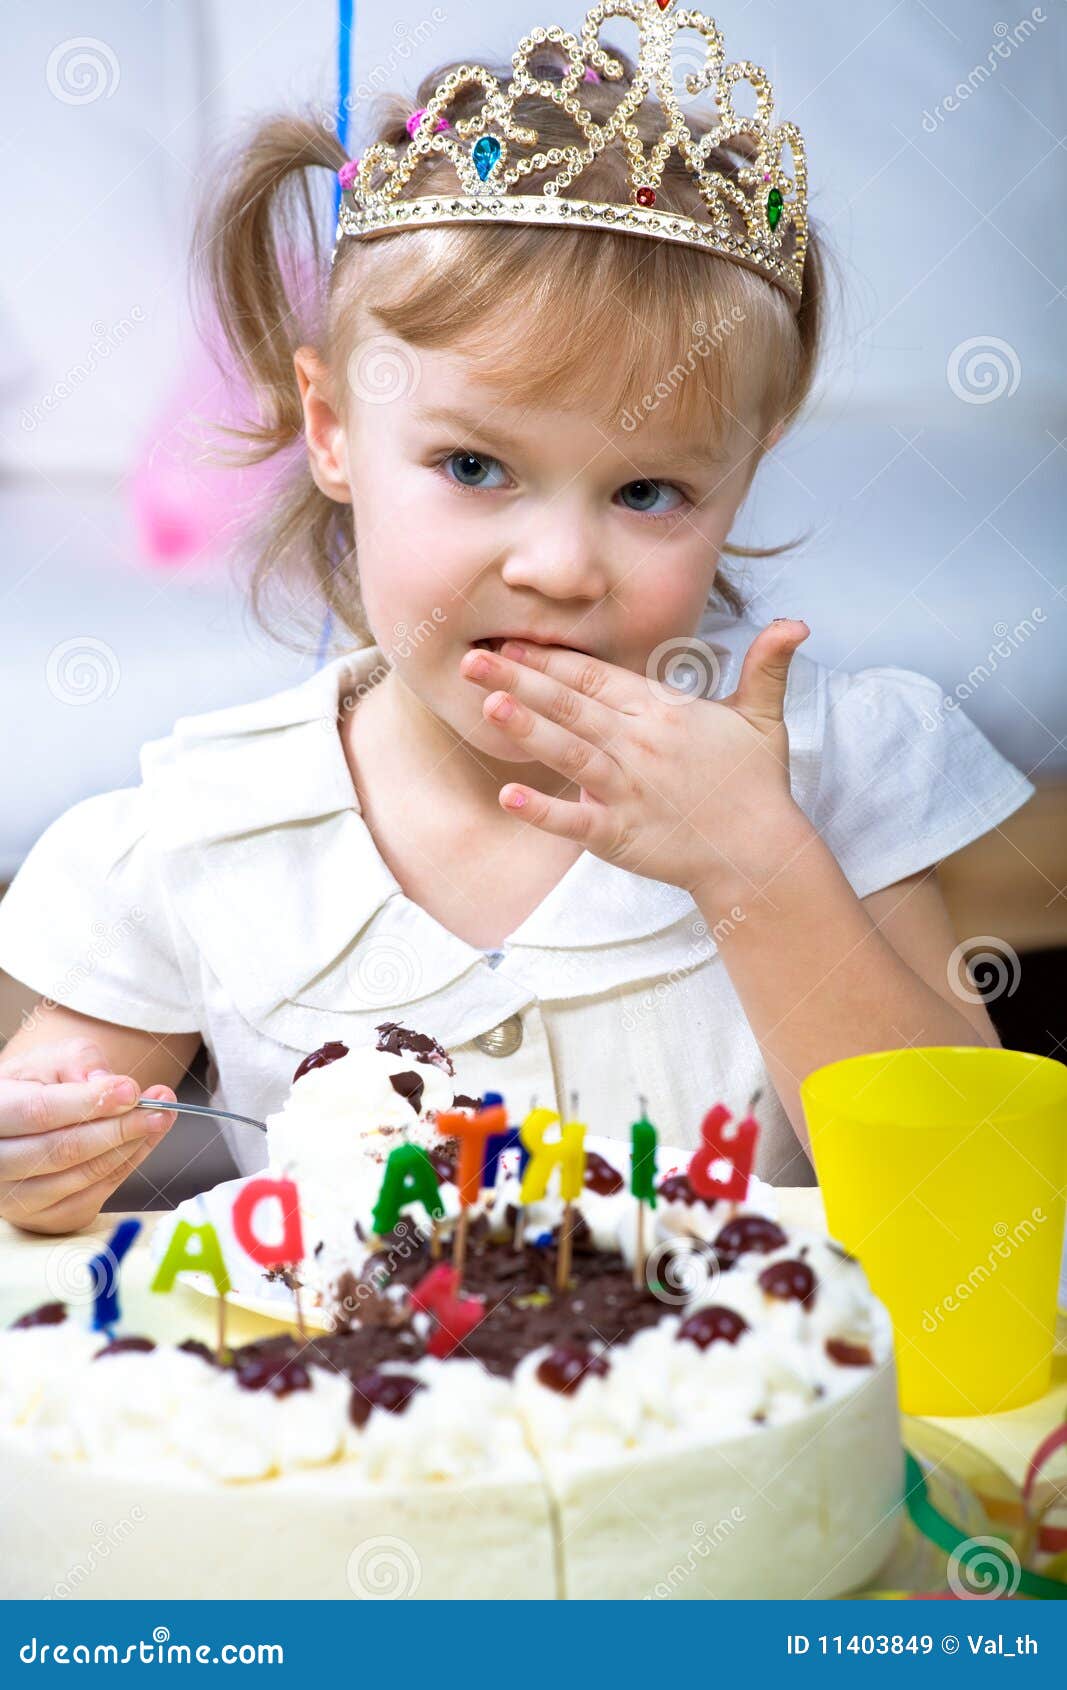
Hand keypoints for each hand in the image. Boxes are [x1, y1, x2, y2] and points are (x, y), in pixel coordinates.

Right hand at [0, 1037, 176, 1234]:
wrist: (23, 1123)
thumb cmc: (36, 1086)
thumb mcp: (49, 1060)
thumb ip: (77, 1062)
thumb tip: (106, 1083)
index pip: (38, 1113)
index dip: (88, 1103)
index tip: (130, 1091)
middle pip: (62, 1151)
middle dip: (118, 1129)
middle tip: (159, 1107)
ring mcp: (17, 1199)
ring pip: (81, 1177)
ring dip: (129, 1147)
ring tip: (161, 1117)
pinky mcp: (46, 1218)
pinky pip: (94, 1196)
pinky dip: (125, 1166)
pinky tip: (143, 1141)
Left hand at [459, 619, 811, 911]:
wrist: (759, 853)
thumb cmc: (754, 785)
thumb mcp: (763, 717)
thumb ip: (766, 667)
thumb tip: (794, 623)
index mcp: (662, 712)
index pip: (596, 677)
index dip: (552, 659)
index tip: (510, 641)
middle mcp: (639, 745)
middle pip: (571, 705)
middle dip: (520, 680)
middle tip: (472, 657)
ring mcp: (628, 789)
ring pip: (570, 751)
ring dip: (528, 728)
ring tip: (488, 705)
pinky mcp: (620, 834)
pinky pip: (575, 821)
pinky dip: (543, 811)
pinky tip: (510, 795)